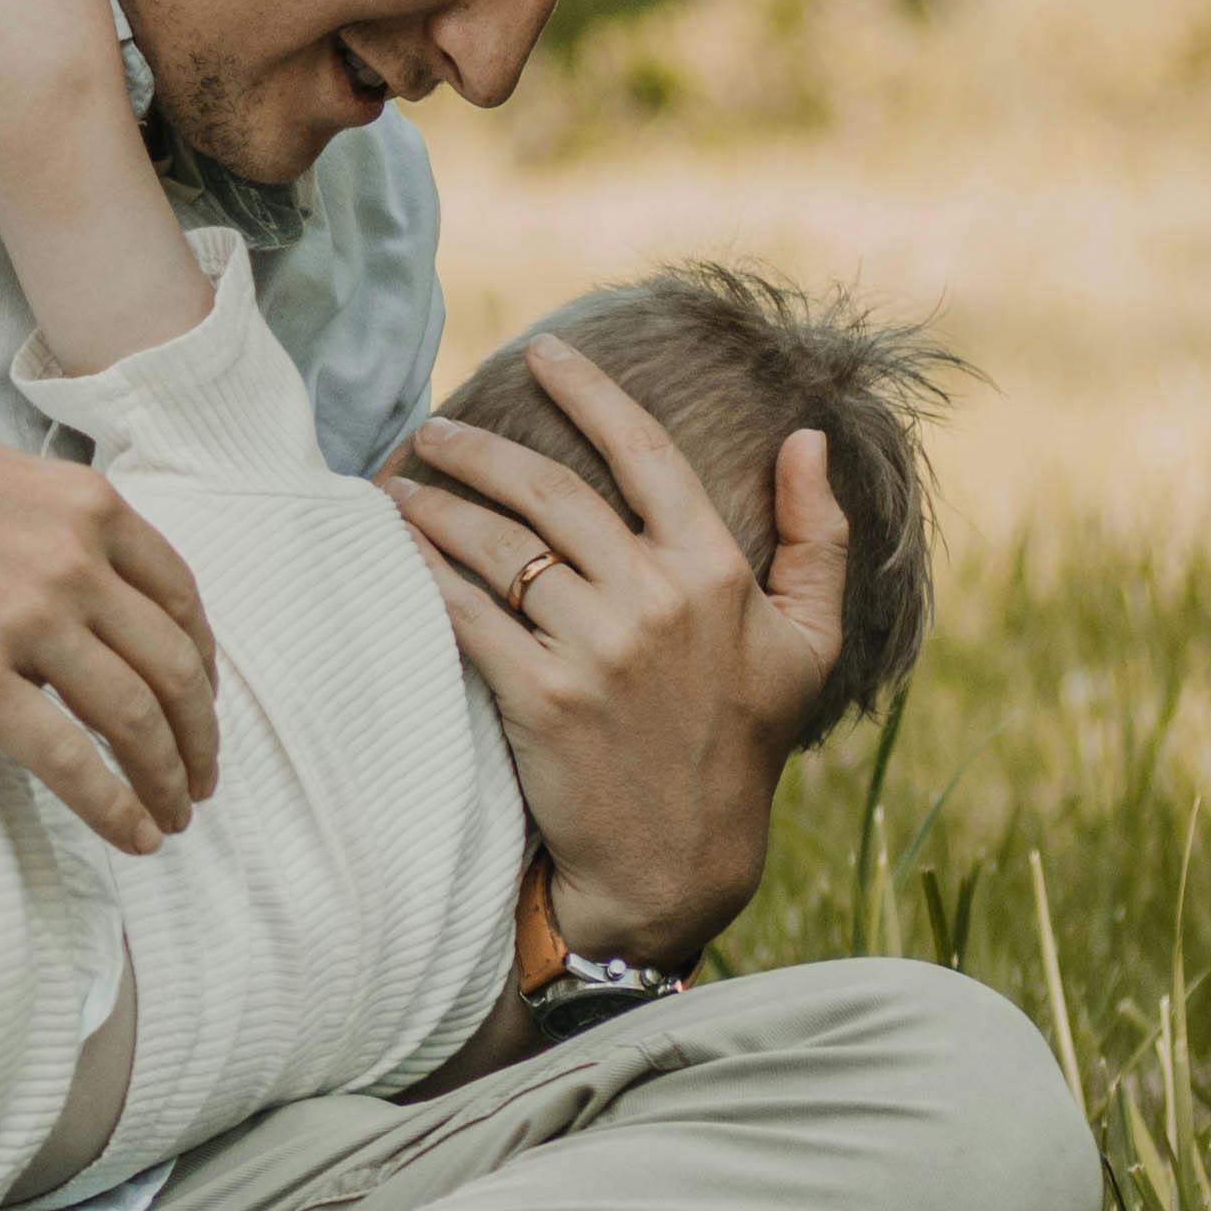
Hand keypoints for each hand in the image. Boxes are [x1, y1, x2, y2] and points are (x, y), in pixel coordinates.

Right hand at [0, 415, 220, 854]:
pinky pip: (70, 761)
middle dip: (199, 734)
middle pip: (175, 665)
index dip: (203, 663)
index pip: (180, 597)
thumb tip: (78, 582)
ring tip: (171, 817)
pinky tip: (132, 837)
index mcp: (83, 504)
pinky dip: (114, 807)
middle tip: (199, 781)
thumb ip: (48, 526)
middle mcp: (71, 559)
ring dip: (167, 778)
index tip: (199, 704)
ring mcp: (25, 620)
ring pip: (137, 718)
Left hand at [397, 346, 844, 962]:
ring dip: (436, 506)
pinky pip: (465, 613)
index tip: (542, 351)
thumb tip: (810, 437)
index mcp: (714, 573)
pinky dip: (422, 574)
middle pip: (548, 490)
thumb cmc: (742, 743)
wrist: (680, 860)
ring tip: (398, 486)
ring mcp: (595, 649)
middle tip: (437, 428)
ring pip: (497, 547)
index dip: (591, 392)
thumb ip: (818, 537)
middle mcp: (654, 600)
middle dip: (479, 448)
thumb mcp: (810, 642)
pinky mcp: (540, 698)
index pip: (645, 453)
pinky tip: (392, 549)